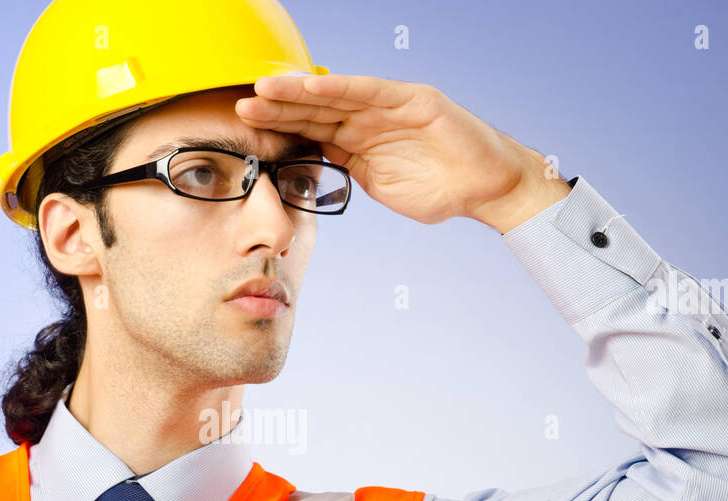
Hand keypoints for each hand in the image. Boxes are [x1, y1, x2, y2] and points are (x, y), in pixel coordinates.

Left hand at [235, 72, 557, 228]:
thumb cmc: (440, 190)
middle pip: (315, 110)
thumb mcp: (381, 185)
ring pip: (335, 96)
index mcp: (359, 141)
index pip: (311, 130)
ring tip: (265, 89)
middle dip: (278, 108)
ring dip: (299, 93)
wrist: (485, 188)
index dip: (279, 128)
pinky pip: (370, 92)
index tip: (245, 128)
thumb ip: (350, 170)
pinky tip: (312, 85)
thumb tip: (315, 163)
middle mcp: (369, 118)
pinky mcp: (411, 100)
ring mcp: (389, 107)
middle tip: (242, 105)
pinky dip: (340, 88)